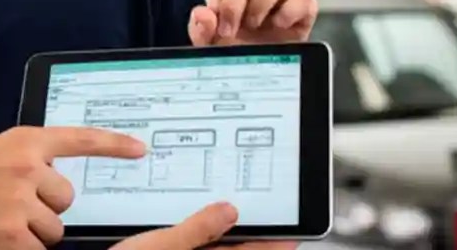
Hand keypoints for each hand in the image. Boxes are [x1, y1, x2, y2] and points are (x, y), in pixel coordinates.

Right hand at [0, 125, 145, 247]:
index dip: (114, 145)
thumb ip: (24, 164)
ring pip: (53, 232)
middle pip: (65, 200)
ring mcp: (20, 203)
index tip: (141, 148)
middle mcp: (26, 168)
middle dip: (43, 211)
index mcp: (21, 143)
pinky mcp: (12, 238)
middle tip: (3, 210)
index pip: (78, 138)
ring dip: (30, 237)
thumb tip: (57, 186)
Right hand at [114, 202, 299, 249]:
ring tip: (232, 210)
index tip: (294, 224)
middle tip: (266, 211)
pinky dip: (201, 237)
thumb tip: (230, 210)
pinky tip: (194, 222)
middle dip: (250, 232)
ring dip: (224, 233)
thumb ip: (198, 230)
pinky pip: (195, 248)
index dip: (280, 239)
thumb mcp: (162, 248)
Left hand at [188, 0, 317, 45]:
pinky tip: (278, 26)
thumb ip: (201, 29)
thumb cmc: (233, 52)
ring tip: (253, 27)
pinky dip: (290, 11)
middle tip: (228, 27)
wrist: (256, 77)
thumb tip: (203, 13)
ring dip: (261, 3)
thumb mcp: (209, 44)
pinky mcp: (303, 11)